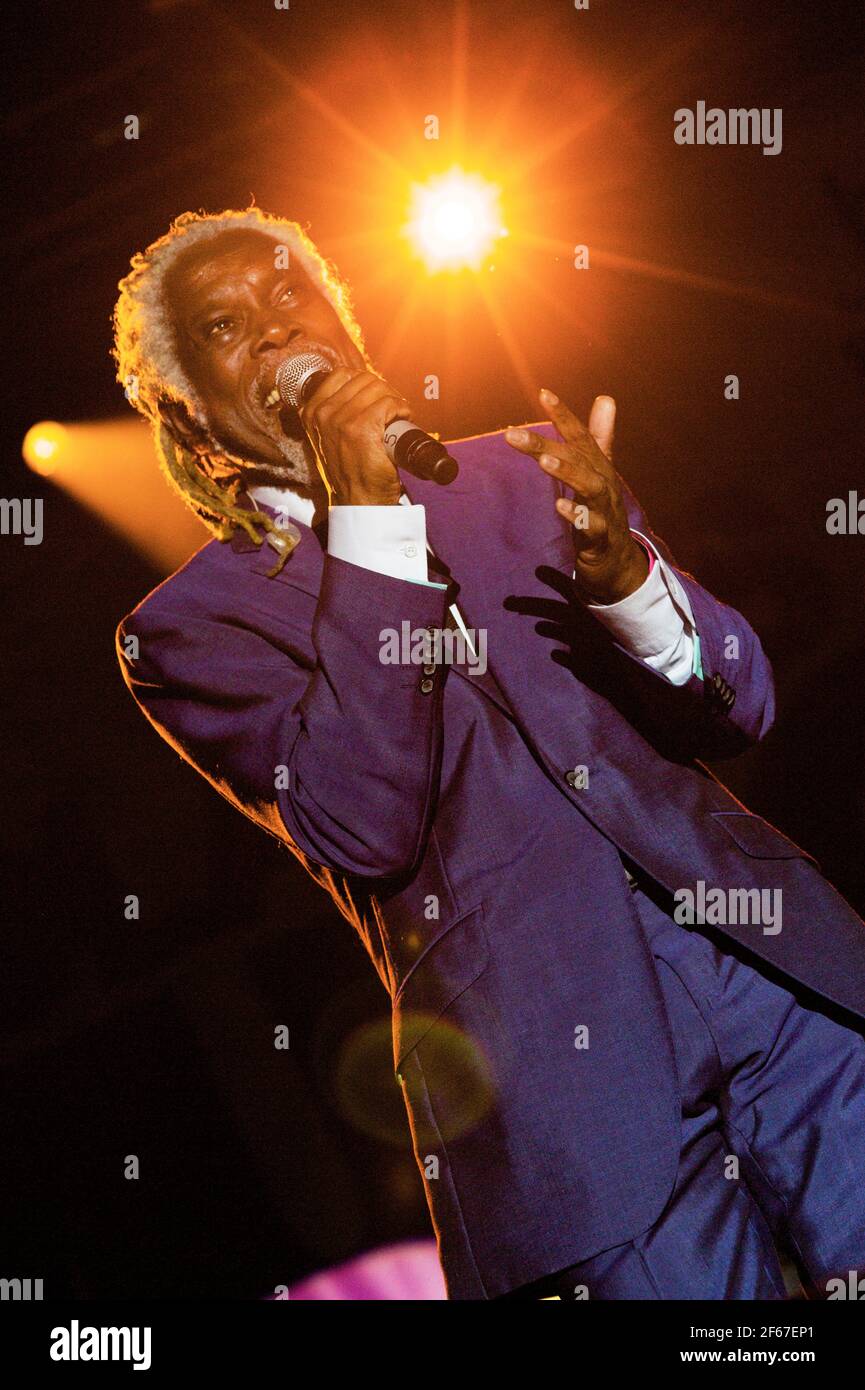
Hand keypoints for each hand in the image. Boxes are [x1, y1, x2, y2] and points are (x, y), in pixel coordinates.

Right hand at [300, 368, 411, 505]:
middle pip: (363, 379)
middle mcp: (322, 413)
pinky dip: (401, 408)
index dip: (364, 382)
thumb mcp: (329, 438)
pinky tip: (403, 418)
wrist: (358, 501)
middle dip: (383, 391)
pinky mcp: (362, 428)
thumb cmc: (350, 471)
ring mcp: (341, 420)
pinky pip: (388, 403)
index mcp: (311, 412)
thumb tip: (358, 388)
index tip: (375, 398)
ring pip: (378, 388)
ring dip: (394, 399)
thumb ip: (334, 414)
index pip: (341, 374)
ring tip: (398, 415)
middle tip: (392, 409)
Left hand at [505, 390, 648, 603]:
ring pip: (590, 487)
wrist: (619, 563)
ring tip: (544, 460)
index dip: (564, 415)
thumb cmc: (602, 513)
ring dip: (568, 472)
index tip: (543, 393)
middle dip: (545, 444)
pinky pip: (592, 526)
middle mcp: (604, 484)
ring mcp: (605, 511)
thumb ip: (599, 437)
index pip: (581, 437)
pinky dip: (577, 516)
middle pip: (577, 458)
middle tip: (512, 434)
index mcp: (598, 467)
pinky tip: (559, 507)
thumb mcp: (598, 474)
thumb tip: (606, 398)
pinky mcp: (601, 540)